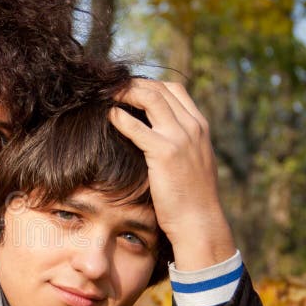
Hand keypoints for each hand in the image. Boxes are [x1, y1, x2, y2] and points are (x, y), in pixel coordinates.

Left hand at [109, 79, 235, 270]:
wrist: (199, 221)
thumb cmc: (190, 196)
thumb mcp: (191, 161)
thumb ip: (178, 143)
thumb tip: (155, 136)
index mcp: (199, 126)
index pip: (174, 89)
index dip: (149, 84)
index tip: (128, 89)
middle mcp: (193, 127)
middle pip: (160, 88)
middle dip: (133, 84)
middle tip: (110, 88)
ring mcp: (180, 138)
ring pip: (150, 98)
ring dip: (125, 93)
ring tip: (106, 95)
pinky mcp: (165, 153)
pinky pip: (137, 127)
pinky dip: (120, 117)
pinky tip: (108, 116)